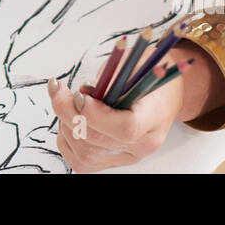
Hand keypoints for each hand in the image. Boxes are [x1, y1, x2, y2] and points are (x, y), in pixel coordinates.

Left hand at [48, 59, 187, 172]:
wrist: (166, 93)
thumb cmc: (148, 73)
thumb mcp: (132, 64)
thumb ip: (109, 78)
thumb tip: (82, 92)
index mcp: (154, 117)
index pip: (125, 128)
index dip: (96, 115)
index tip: (78, 94)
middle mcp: (142, 145)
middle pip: (97, 142)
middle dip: (68, 113)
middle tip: (58, 88)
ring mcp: (127, 157)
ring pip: (84, 153)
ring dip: (65, 124)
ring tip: (66, 100)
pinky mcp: (112, 161)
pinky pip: (80, 161)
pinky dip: (66, 139)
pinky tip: (69, 118)